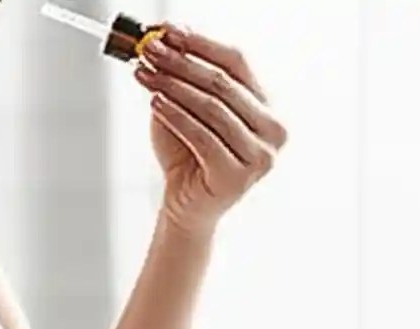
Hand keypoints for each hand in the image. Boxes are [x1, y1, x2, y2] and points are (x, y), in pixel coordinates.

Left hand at [133, 22, 288, 237]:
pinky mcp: (238, 177)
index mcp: (266, 108)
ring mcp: (261, 157)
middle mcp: (273, 131)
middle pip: (223, 84)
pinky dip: (175, 116)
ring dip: (174, 86)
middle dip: (181, 63)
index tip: (168, 32)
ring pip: (212, 108)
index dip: (201, 44)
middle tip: (150, 50)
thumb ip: (181, 76)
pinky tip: (155, 102)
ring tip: (146, 75)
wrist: (184, 205)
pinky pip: (203, 137)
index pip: (237, 63)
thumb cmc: (187, 156)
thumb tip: (166, 37)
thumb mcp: (184, 108)